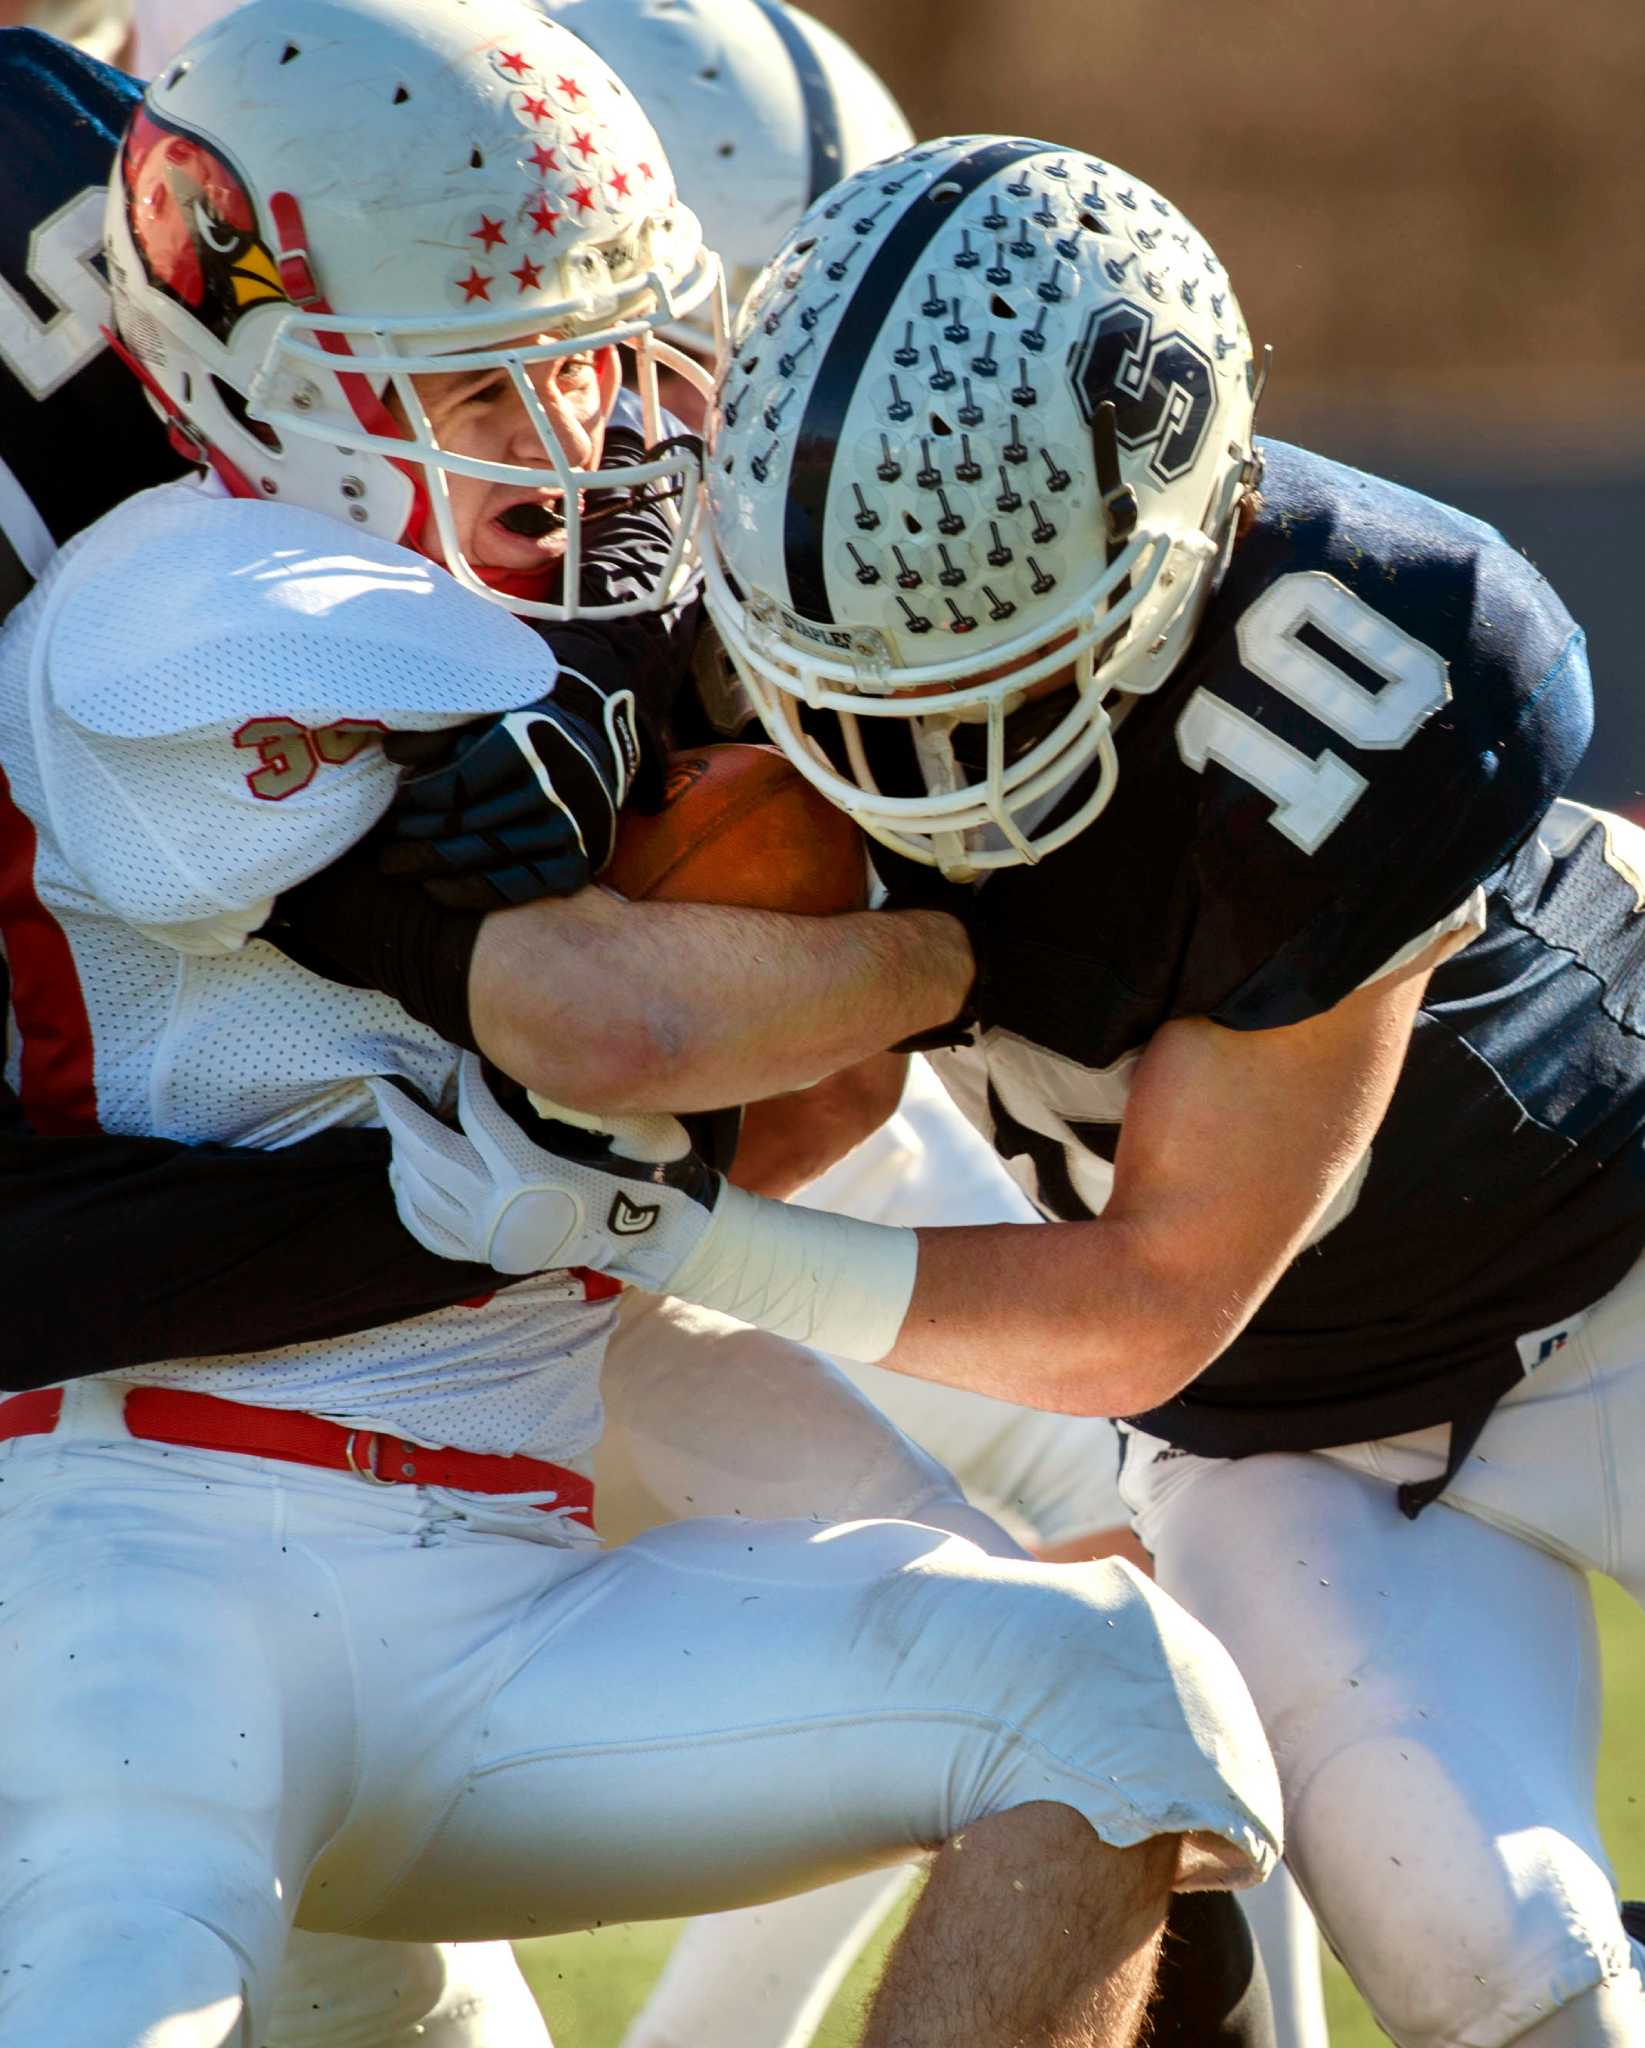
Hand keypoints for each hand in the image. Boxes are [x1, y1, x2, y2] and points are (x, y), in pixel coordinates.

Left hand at [367, 1054, 722, 1285]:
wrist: (661, 1241)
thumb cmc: (653, 1177)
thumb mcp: (636, 1127)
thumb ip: (586, 1097)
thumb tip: (529, 1074)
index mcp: (533, 1173)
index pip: (478, 1114)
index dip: (467, 1079)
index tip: (463, 1056)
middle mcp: (500, 1209)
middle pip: (428, 1153)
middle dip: (400, 1114)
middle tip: (380, 1085)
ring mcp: (489, 1237)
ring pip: (420, 1191)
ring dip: (401, 1154)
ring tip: (398, 1125)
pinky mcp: (488, 1256)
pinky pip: (427, 1230)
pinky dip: (407, 1201)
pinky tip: (405, 1177)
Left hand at [379, 670, 647, 907]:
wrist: (591, 767)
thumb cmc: (523, 738)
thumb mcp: (487, 717)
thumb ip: (440, 731)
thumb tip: (392, 751)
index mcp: (528, 743)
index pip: (456, 784)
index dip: (415, 798)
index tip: (394, 802)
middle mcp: (552, 788)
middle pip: (463, 824)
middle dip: (414, 834)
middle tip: (384, 840)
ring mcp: (567, 832)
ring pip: (480, 858)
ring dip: (428, 865)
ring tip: (393, 865)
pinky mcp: (574, 867)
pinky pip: (509, 888)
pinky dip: (465, 892)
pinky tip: (431, 887)